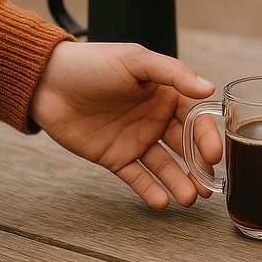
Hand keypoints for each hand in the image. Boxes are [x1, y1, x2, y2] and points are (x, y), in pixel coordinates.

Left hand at [29, 41, 220, 209]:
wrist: (47, 81)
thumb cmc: (93, 63)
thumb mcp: (135, 60)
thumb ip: (173, 73)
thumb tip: (208, 89)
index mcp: (165, 94)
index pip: (195, 119)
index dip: (206, 137)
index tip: (214, 155)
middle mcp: (155, 119)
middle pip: (184, 146)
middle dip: (199, 167)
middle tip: (209, 187)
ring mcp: (135, 139)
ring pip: (164, 166)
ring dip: (179, 182)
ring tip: (190, 198)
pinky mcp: (114, 157)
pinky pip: (136, 177)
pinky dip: (149, 190)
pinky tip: (162, 201)